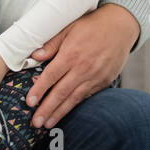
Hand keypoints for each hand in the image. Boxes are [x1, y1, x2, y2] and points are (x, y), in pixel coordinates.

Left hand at [26, 3, 137, 128]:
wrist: (120, 26)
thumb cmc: (91, 25)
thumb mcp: (68, 28)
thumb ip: (51, 43)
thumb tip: (34, 56)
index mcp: (71, 54)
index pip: (51, 76)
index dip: (39, 90)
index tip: (29, 102)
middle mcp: (83, 68)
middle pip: (61, 93)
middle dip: (47, 109)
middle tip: (36, 122)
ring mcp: (94, 77)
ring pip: (73, 99)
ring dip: (60, 113)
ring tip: (48, 124)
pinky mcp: (104, 82)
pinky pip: (86, 97)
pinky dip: (75, 106)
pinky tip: (66, 113)